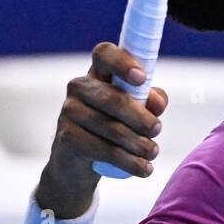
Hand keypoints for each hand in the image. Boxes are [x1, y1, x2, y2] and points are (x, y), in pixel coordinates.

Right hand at [37, 43, 167, 218]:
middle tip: (158, 130)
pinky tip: (143, 169)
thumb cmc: (112, 127)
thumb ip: (150, 100)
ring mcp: (69, 111)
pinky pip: (102, 149)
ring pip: (111, 127)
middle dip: (141, 117)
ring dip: (138, 144)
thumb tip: (157, 102)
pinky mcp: (66, 137)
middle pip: (114, 98)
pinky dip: (128, 161)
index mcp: (97, 72)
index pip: (104, 54)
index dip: (123, 63)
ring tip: (153, 153)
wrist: (76, 165)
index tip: (142, 79)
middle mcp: (79, 87)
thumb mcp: (135, 111)